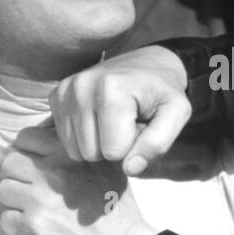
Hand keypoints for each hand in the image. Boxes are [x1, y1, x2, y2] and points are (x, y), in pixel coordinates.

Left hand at [0, 126, 158, 234]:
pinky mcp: (32, 228)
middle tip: (27, 188)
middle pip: (9, 162)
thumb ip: (77, 151)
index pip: (26, 137)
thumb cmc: (115, 209)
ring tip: (31, 210)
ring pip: (4, 191)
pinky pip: (5, 219)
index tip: (31, 165)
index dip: (25, 151)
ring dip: (14, 201)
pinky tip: (34, 228)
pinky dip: (16, 225)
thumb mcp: (107, 166)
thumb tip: (47, 140)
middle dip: (16, 175)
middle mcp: (53, 173)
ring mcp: (39, 201)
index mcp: (69, 154)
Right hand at [49, 45, 190, 175]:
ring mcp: (64, 91)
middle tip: (127, 124)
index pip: (113, 151)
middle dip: (113, 147)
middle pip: (92, 153)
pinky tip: (99, 118)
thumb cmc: (162, 92)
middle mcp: (81, 87)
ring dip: (98, 144)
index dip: (132, 146)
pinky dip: (84, 136)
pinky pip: (66, 140)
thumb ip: (158, 143)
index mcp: (110, 89)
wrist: (147, 65)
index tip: (140, 124)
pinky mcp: (56, 96)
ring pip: (76, 151)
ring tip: (114, 121)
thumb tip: (130, 169)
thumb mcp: (177, 114)